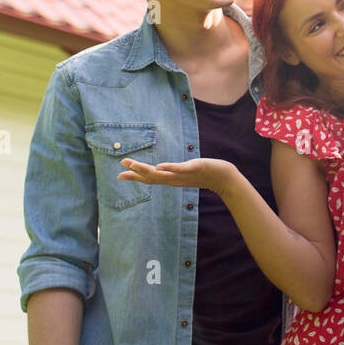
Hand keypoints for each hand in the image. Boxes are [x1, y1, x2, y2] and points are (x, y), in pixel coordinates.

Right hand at [118, 156, 237, 191]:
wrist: (224, 178)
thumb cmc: (204, 174)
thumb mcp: (185, 173)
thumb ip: (172, 172)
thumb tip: (161, 170)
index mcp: (172, 179)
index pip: (150, 179)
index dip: (135, 177)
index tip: (119, 175)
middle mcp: (176, 179)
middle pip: (152, 178)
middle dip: (136, 172)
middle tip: (121, 166)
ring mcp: (185, 175)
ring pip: (163, 174)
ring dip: (147, 170)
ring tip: (134, 164)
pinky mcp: (195, 168)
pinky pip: (181, 169)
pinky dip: (170, 168)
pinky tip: (160, 166)